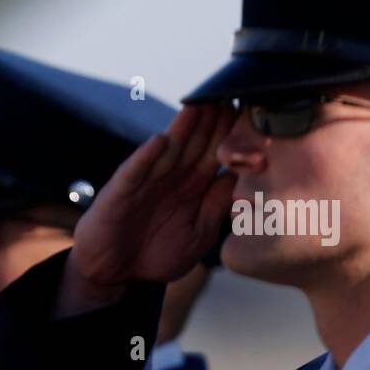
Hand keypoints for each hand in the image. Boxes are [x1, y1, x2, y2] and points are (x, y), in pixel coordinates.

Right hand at [61, 103, 236, 314]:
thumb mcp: (197, 235)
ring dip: (183, 127)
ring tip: (200, 104)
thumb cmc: (156, 256)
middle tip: (232, 93)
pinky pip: (135, 172)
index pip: (217, 152)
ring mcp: (145, 181)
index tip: (255, 112)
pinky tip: (159, 141)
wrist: (114, 276)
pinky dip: (145, 157)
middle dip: (213, 119)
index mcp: (193, 185)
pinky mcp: (120, 193)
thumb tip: (241, 178)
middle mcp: (171, 177)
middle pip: (195, 142)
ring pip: (168, 150)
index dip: (233, 133)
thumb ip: (216, 207)